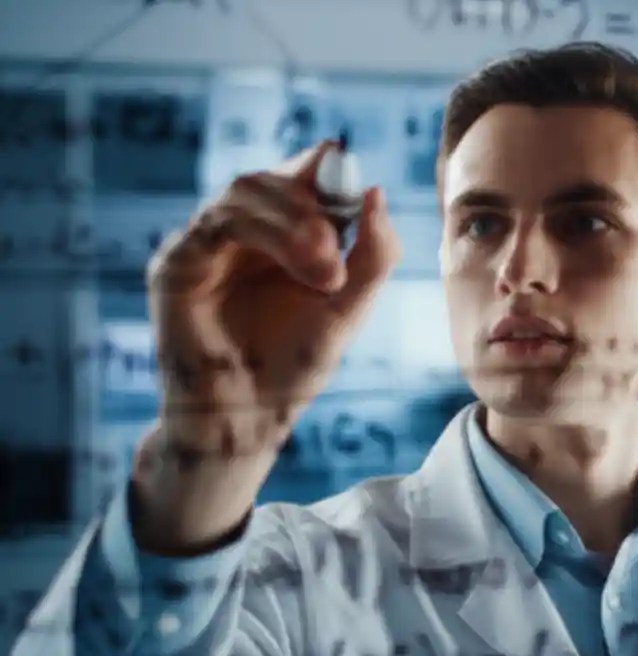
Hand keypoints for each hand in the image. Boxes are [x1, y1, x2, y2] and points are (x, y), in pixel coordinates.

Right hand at [131, 140, 400, 554]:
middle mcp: (241, 231)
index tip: (359, 194)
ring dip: (294, 222)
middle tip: (338, 257)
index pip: (301, 173)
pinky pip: (215, 222)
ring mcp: (206, 244)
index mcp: (282, 233)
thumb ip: (373, 254)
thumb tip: (376, 191)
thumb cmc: (295, 365)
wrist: (250, 420)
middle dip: (315, 205)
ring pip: (245, 191)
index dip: (330, 170)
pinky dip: (262, 230)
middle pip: (272, 177)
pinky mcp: (177, 264)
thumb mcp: (349, 308)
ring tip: (326, 271)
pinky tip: (301, 263)